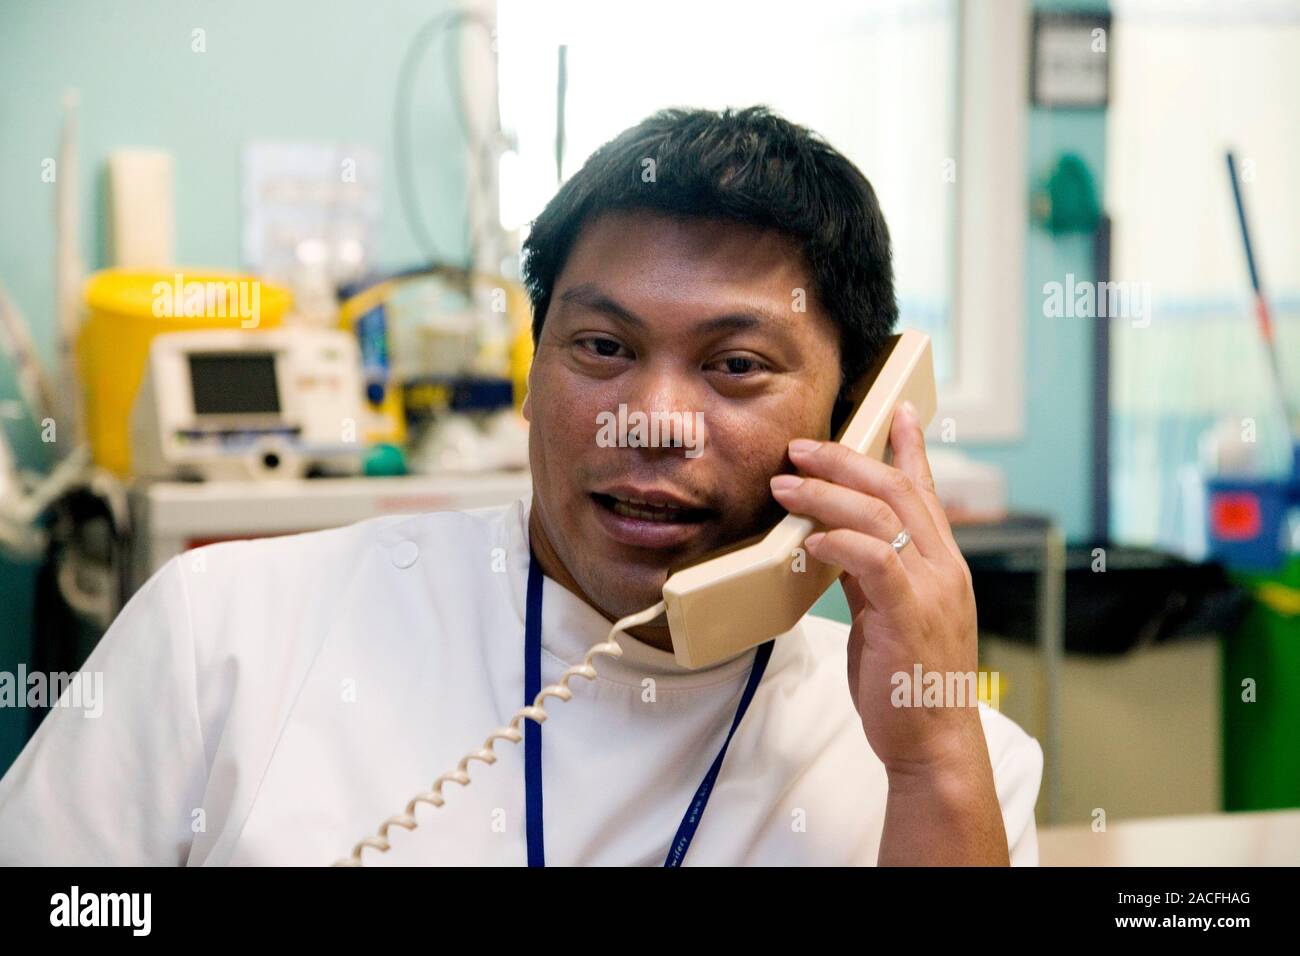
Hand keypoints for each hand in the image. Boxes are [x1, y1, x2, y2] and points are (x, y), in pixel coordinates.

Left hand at [769, 401, 1007, 863]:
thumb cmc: (906, 681)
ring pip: (882, 515)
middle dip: (846, 459)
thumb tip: (835, 540)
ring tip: (785, 484)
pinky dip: (840, 540)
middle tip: (800, 446)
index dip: (911, 448)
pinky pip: (875, 559)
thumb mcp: (887, 616)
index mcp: (942, 564)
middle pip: (897, 489)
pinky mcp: (910, 614)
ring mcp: (932, 588)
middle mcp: (944, 567)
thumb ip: (870, 574)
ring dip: (827, 494)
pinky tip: (810, 537)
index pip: (926, 492)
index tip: (897, 410)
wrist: (932, 743)